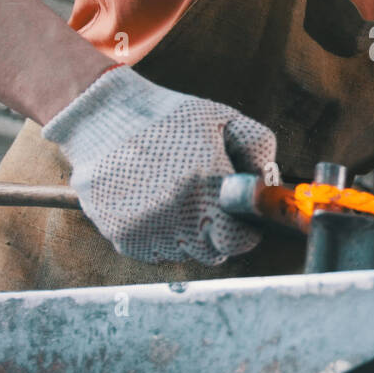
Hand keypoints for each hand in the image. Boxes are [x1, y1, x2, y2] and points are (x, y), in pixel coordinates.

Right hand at [41, 66, 277, 264]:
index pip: (239, 240)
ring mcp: (147, 229)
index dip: (243, 229)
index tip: (236, 214)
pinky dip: (158, 234)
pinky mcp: (122, 237)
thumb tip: (270, 186)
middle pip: (213, 252)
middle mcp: (176, 213)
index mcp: (206, 185)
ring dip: (186, 234)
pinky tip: (150, 202)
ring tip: (173, 195)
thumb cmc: (170, 118)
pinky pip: (154, 252)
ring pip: (184, 254)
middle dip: (216, 231)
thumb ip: (258, 150)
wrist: (103, 118)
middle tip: (203, 201)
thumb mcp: (224, 119)